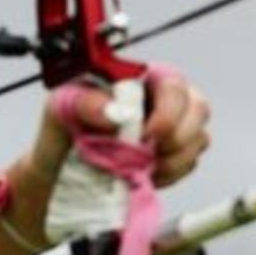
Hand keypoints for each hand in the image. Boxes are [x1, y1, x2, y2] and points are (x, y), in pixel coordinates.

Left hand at [31, 72, 211, 187]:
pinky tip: (145, 175)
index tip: (149, 134)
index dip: (170, 110)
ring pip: (199, 139)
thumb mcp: (61, 108)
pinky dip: (171, 174)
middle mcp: (159, 99)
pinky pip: (189, 164)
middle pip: (198, 109)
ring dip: (174, 159)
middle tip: (149, 154)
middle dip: (179, 136)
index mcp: (137, 79)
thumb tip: (115, 111)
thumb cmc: (61, 130)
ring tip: (142, 167)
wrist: (57, 170)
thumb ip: (86, 102)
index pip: (173, 84)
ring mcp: (170, 128)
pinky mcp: (172, 155)